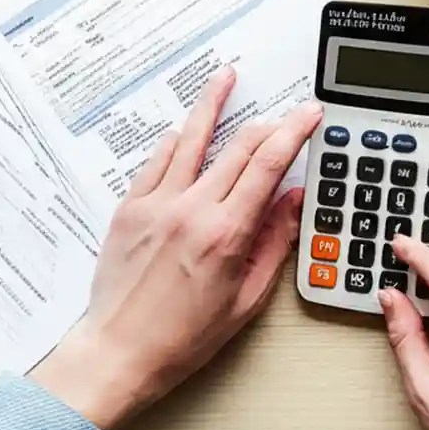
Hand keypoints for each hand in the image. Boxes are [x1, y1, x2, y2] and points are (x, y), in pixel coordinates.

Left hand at [30, 67, 322, 429]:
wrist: (119, 351)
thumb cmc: (182, 338)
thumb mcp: (245, 299)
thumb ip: (274, 243)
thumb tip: (293, 201)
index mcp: (226, 233)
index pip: (269, 165)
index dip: (294, 132)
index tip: (309, 114)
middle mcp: (191, 210)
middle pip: (238, 146)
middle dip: (268, 121)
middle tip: (285, 109)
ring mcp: (156, 204)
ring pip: (191, 139)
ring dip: (212, 104)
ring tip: (224, 78)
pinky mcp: (129, 208)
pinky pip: (156, 160)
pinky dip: (176, 140)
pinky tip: (185, 128)